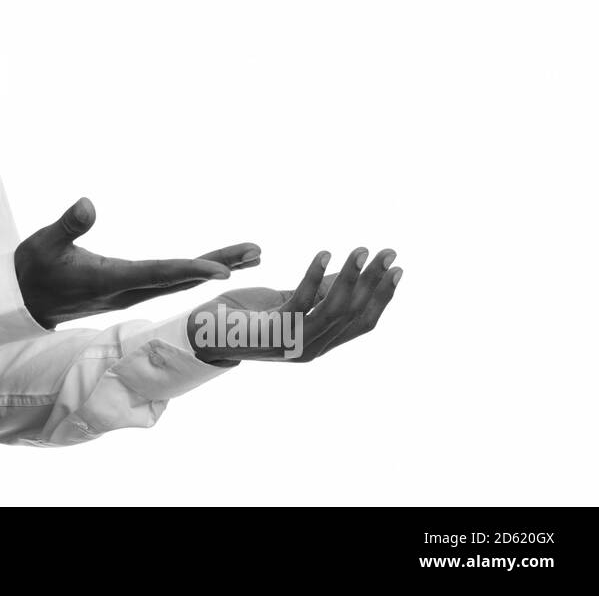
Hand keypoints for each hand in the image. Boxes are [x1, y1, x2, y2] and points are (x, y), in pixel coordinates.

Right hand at [14, 197, 260, 329]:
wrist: (23, 302)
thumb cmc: (33, 269)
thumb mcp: (44, 242)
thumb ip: (68, 224)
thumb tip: (88, 202)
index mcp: (111, 280)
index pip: (160, 273)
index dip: (193, 269)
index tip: (226, 270)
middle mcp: (128, 291)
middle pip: (183, 278)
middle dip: (221, 265)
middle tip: (256, 252)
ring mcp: (132, 293)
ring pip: (181, 281)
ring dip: (216, 267)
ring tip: (250, 257)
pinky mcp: (130, 290)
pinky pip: (172, 282)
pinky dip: (198, 271)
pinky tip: (216, 266)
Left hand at [188, 247, 402, 363]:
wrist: (202, 332)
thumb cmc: (243, 316)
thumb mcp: (287, 300)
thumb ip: (318, 292)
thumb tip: (351, 272)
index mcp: (319, 343)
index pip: (362, 323)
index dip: (382, 297)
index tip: (396, 269)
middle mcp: (311, 349)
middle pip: (354, 315)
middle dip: (375, 282)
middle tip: (388, 253)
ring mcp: (293, 344)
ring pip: (334, 310)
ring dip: (351, 277)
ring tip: (360, 250)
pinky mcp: (273, 332)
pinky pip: (302, 301)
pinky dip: (315, 275)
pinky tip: (324, 253)